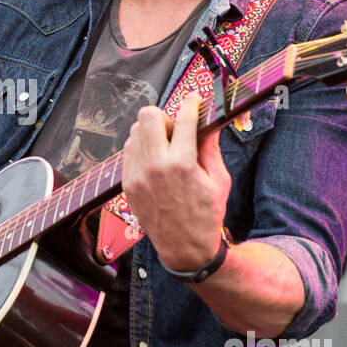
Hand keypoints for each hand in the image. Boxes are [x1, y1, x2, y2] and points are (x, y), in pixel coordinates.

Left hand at [121, 93, 230, 270]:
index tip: (195, 98)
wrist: (184, 248)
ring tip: (166, 148)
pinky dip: (142, 148)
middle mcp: (155, 166)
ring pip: (135, 130)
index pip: (183, 118)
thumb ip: (211, 147)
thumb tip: (210, 121)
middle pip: (148, 115)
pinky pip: (129, 150)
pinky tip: (156, 160)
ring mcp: (137, 175)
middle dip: (164, 116)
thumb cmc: (206, 215)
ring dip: (151, 132)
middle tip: (176, 130)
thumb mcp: (219, 180)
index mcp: (182, 164)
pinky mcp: (127, 183)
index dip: (191, 103)